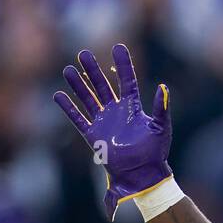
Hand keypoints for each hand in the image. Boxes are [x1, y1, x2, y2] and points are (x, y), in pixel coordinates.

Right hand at [53, 43, 171, 219]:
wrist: (143, 175)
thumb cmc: (155, 153)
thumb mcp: (160, 128)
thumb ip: (161, 108)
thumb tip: (163, 86)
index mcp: (133, 109)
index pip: (126, 81)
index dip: (123, 65)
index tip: (118, 47)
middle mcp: (116, 113)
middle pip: (102, 86)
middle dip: (92, 70)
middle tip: (82, 53)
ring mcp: (104, 123)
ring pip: (88, 98)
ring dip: (78, 85)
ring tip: (68, 69)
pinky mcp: (94, 136)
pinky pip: (78, 119)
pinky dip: (68, 108)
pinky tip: (58, 95)